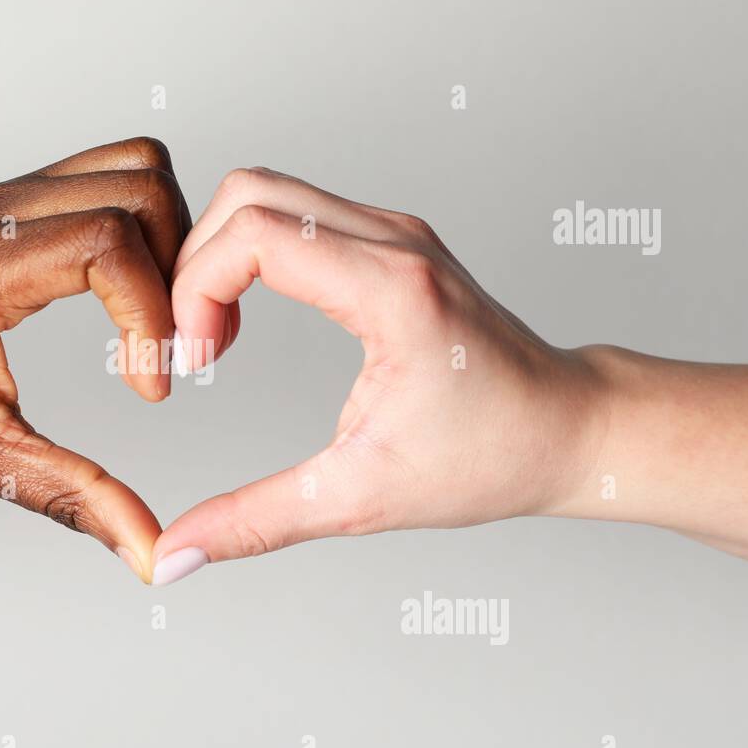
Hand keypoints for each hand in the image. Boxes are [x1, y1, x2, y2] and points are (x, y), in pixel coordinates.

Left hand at [0, 137, 189, 582]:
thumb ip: (70, 497)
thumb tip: (148, 550)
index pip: (109, 240)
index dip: (153, 313)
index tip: (146, 384)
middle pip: (140, 186)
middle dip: (179, 269)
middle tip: (166, 350)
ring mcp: (6, 198)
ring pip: (135, 166)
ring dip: (170, 239)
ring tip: (157, 319)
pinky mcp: (16, 203)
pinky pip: (109, 178)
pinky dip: (145, 227)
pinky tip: (132, 296)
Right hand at [151, 167, 606, 582]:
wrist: (570, 428)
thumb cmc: (491, 457)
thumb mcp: (361, 497)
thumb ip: (257, 522)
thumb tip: (177, 554)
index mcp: (391, 290)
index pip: (253, 233)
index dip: (195, 289)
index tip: (196, 361)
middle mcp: (393, 241)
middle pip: (247, 193)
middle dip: (194, 263)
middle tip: (193, 344)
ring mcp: (393, 232)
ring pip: (266, 194)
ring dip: (218, 256)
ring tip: (214, 334)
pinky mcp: (390, 241)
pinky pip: (294, 214)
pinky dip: (248, 253)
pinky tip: (245, 316)